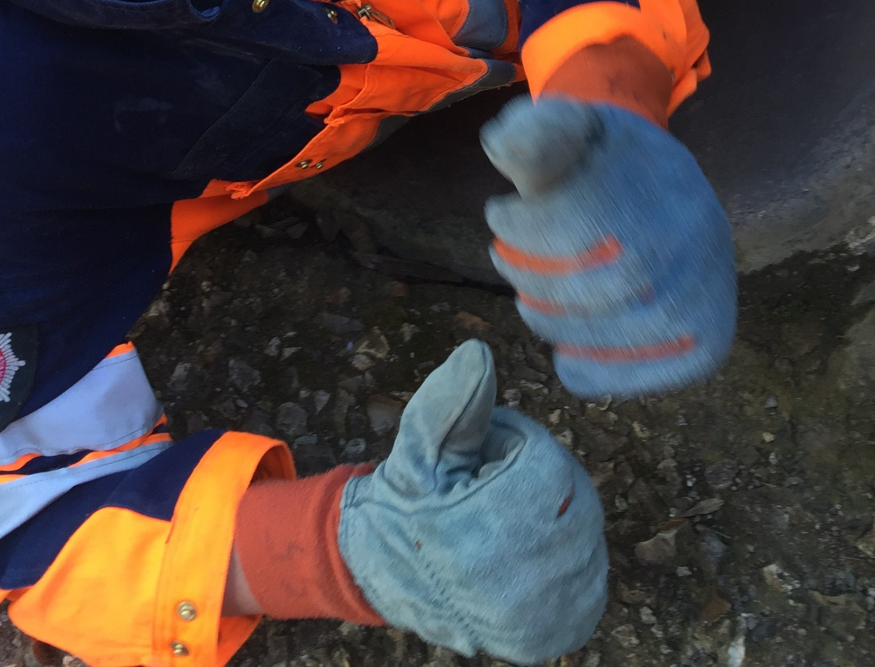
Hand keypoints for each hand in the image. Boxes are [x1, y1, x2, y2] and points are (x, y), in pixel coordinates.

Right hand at [338, 341, 606, 662]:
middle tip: (494, 484)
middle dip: (538, 476)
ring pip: (585, 530)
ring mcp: (548, 618)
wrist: (394, 579)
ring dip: (555, 512)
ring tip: (505, 519)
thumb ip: (452, 402)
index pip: (546, 462)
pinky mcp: (561, 633)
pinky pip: (591, 571)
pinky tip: (529, 548)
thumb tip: (478, 353)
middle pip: (571, 495)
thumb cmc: (409, 502)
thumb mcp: (419, 448)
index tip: (484, 453)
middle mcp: (525, 588)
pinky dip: (569, 552)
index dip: (515, 444)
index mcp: (487, 537)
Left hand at [482, 94, 736, 396]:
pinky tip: (565, 355)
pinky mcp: (712, 335)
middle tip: (504, 262)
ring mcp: (713, 287)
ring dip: (564, 327)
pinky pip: (664, 372)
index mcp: (662, 176)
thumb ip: (533, 135)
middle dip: (540, 281)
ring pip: (639, 331)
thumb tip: (504, 148)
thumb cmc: (597, 155)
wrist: (658, 174)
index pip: (589, 222)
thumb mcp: (566, 126)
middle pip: (615, 283)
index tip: (497, 214)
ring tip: (527, 305)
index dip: (528, 230)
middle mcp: (701, 234)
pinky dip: (606, 374)